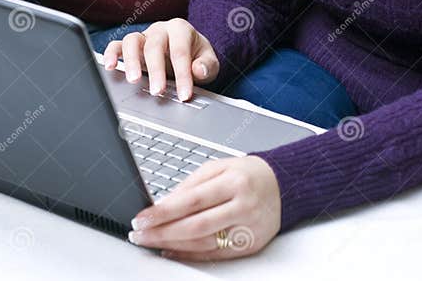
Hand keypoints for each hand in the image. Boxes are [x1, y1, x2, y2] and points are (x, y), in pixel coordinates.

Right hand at [103, 18, 219, 100]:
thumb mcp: (209, 61)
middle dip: (156, 70)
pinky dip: (111, 54)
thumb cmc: (196, 56)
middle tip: (158, 91)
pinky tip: (110, 68)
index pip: (180, 51)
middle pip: (155, 46)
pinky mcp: (130, 46)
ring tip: (133, 80)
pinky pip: (116, 44)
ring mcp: (143, 36)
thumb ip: (207, 65)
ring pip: (132, 41)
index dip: (183, 74)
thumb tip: (198, 70)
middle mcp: (160, 30)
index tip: (184, 95)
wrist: (186, 50)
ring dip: (132, 61)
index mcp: (180, 29)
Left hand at [128, 155, 281, 260]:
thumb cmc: (247, 173)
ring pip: (203, 243)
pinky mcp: (249, 245)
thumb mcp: (218, 167)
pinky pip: (215, 254)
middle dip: (162, 231)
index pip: (191, 200)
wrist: (282, 185)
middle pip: (195, 225)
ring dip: (171, 244)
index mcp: (233, 181)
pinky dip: (190, 255)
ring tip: (150, 241)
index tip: (143, 217)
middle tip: (139, 233)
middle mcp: (242, 206)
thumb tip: (163, 203)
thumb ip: (191, 185)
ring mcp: (247, 228)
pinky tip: (172, 250)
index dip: (164, 211)